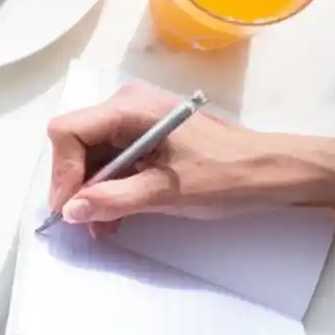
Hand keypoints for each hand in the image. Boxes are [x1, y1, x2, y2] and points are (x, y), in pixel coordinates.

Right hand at [46, 82, 296, 236]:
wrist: (272, 172)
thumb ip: (113, 200)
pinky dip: (110, 188)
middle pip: (78, 143)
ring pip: (94, 156)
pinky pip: (114, 160)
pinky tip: (116, 216)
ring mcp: (137, 120)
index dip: (62, 173)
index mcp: (130, 108)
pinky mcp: (148, 137)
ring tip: (102, 228)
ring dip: (93, 193)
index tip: (69, 210)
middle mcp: (127, 106)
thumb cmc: (225, 175)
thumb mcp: (165, 193)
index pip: (69, 132)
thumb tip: (70, 211)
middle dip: (77, 186)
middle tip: (83, 224)